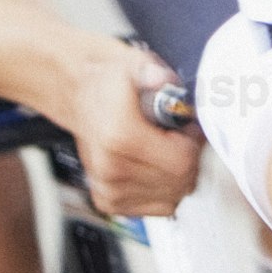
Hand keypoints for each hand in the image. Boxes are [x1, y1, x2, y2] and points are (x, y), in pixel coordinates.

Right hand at [60, 38, 199, 216]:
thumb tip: (164, 82)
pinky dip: (163, 190)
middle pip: (180, 182)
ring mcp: (108, 189)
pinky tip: (153, 167)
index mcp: (119, 136)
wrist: (78, 96)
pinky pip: (158, 208)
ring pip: (172, 198)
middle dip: (188, 159)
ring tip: (163, 150)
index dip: (192, 144)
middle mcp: (111, 167)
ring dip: (176, 176)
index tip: (186, 128)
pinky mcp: (108, 202)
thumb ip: (154, 73)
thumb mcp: (133, 64)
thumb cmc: (109, 83)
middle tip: (176, 137)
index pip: (181, 162)